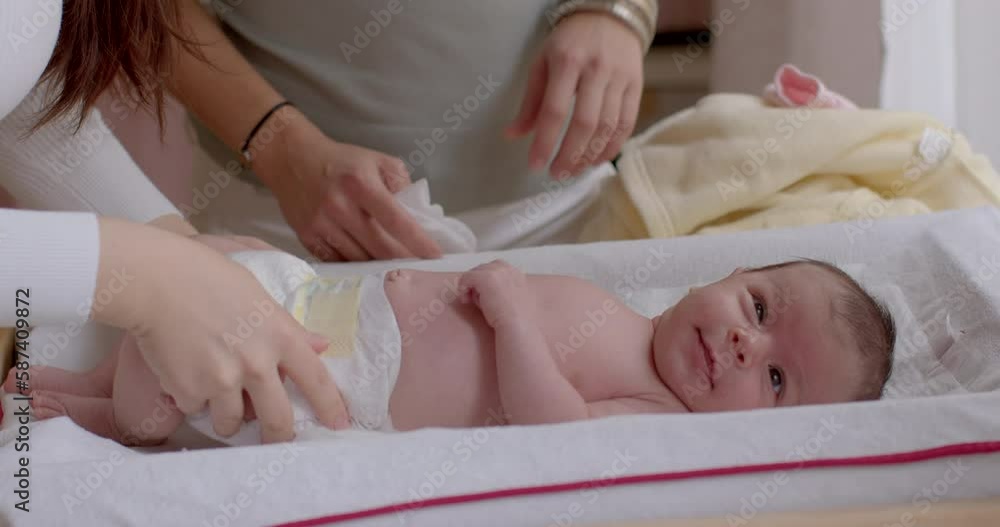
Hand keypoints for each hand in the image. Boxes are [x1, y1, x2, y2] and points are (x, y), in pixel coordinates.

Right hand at [100, 223, 352, 442]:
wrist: (156, 280)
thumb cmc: (208, 276)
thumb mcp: (259, 294)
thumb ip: (289, 326)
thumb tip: (320, 345)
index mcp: (281, 335)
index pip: (316, 380)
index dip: (330, 406)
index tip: (338, 424)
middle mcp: (257, 363)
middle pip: (278, 419)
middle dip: (278, 436)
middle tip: (275, 439)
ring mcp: (222, 380)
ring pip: (232, 422)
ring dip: (226, 417)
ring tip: (215, 395)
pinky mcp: (189, 390)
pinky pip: (195, 408)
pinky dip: (191, 398)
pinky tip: (183, 371)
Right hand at [253, 109, 441, 261]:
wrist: (292, 159)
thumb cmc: (343, 162)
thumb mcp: (378, 161)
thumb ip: (402, 185)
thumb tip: (419, 217)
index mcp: (361, 184)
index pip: (397, 221)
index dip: (419, 243)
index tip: (437, 258)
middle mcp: (339, 206)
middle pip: (380, 247)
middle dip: (405, 262)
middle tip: (423, 272)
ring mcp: (321, 225)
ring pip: (360, 260)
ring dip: (382, 268)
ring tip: (400, 271)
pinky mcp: (308, 238)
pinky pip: (340, 262)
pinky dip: (357, 267)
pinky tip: (371, 269)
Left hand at [459, 260, 532, 328]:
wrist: (516, 326)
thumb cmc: (514, 320)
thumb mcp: (511, 300)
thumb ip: (501, 291)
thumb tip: (479, 290)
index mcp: (516, 274)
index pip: (495, 270)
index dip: (486, 282)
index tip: (483, 295)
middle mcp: (507, 268)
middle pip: (483, 269)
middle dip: (477, 282)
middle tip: (473, 299)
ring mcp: (496, 271)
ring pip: (475, 273)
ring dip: (471, 286)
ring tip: (471, 301)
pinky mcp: (485, 277)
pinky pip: (466, 277)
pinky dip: (463, 287)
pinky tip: (465, 299)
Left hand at [507, 12, 644, 177]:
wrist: (610, 16)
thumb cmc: (570, 43)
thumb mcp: (543, 63)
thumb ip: (530, 102)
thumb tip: (513, 135)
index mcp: (567, 62)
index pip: (554, 111)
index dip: (545, 142)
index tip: (535, 164)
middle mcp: (596, 70)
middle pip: (585, 123)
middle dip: (569, 155)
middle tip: (556, 174)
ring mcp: (619, 78)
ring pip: (607, 127)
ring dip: (590, 155)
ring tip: (573, 170)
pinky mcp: (636, 86)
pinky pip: (626, 124)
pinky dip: (612, 147)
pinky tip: (597, 159)